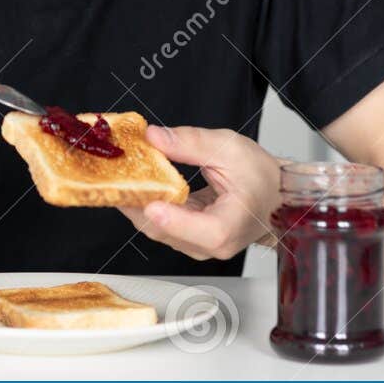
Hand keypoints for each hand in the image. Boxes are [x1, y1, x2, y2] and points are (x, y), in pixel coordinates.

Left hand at [117, 125, 281, 260]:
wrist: (272, 196)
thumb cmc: (260, 177)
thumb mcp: (230, 148)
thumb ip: (191, 142)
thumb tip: (154, 137)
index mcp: (231, 226)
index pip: (203, 231)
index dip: (173, 218)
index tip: (150, 200)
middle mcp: (210, 245)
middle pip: (165, 229)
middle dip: (135, 201)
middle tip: (111, 175)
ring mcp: (195, 245)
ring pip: (154, 229)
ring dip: (133, 202)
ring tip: (113, 175)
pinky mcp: (184, 239)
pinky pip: (156, 224)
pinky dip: (141, 204)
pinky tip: (129, 184)